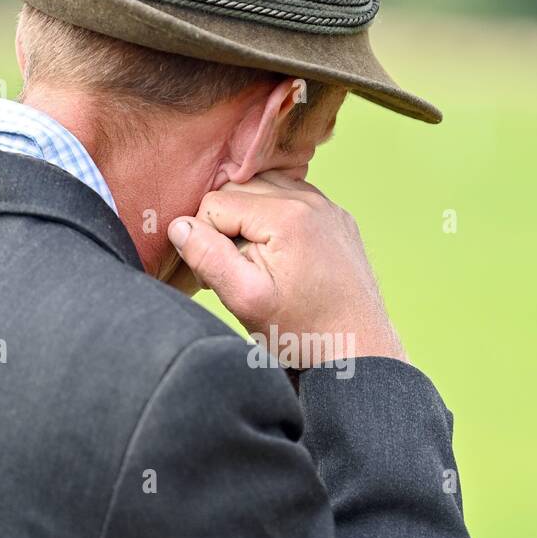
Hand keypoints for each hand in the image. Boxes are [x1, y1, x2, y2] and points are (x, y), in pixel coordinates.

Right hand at [166, 171, 406, 363]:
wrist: (358, 348)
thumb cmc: (302, 331)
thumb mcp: (246, 300)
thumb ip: (208, 257)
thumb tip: (178, 225)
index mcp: (287, 215)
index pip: (214, 203)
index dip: (206, 239)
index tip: (220, 277)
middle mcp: (310, 200)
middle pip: (238, 191)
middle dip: (225, 227)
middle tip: (236, 272)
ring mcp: (328, 207)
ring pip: (263, 190)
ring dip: (248, 220)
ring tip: (256, 263)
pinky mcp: (336, 219)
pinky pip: (291, 200)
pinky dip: (274, 220)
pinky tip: (278, 256)